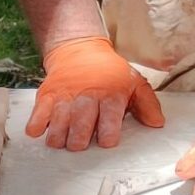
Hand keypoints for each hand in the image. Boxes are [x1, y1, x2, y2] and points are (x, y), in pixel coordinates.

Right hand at [26, 35, 164, 149]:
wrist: (80, 50)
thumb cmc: (109, 72)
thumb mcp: (134, 82)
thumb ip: (148, 105)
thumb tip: (157, 124)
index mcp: (110, 95)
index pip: (109, 119)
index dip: (107, 134)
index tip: (106, 140)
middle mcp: (86, 96)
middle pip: (80, 125)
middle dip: (80, 140)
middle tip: (80, 143)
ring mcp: (64, 97)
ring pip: (58, 124)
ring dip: (59, 137)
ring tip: (62, 141)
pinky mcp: (46, 96)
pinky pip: (37, 116)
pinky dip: (37, 126)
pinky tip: (40, 130)